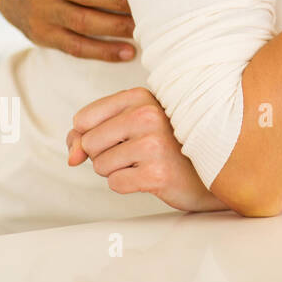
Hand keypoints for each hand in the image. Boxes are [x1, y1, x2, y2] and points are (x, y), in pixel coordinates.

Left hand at [67, 87, 225, 213]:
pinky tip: (151, 176)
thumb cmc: (166, 145)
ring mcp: (154, 144)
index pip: (83, 119)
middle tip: (136, 152)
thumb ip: (89, 134)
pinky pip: (115, 184)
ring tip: (146, 163)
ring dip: (117, 171)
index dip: (90, 135)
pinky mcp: (157, 173)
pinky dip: (128, 185)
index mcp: (141, 96)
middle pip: (89, 144)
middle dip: (105, 155)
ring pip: (100, 165)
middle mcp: (148, 115)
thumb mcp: (129, 126)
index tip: (117, 137)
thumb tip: (72, 156)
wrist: (209, 169)